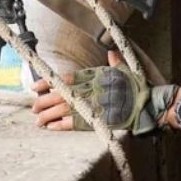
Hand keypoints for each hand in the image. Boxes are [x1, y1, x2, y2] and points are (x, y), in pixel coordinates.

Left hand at [31, 51, 177, 134]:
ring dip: (48, 115)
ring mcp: (91, 105)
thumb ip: (115, 61)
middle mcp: (89, 89)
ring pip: (62, 109)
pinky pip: (73, 123)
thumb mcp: (126, 70)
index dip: (48, 82)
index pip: (64, 78)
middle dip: (44, 101)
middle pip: (60, 95)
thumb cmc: (137, 87)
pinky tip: (51, 127)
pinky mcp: (95, 119)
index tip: (35, 87)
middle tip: (34, 107)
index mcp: (94, 76)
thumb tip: (112, 52)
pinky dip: (60, 125)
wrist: (146, 105)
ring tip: (38, 121)